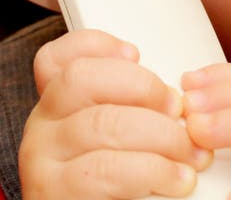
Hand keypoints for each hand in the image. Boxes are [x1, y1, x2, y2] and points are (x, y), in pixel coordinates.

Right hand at [19, 30, 212, 198]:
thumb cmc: (117, 188)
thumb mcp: (118, 138)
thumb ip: (129, 106)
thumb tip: (173, 95)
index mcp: (55, 106)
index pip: (54, 58)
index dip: (95, 45)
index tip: (136, 53)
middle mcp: (41, 127)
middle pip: (81, 78)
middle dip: (143, 86)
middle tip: (180, 109)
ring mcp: (40, 162)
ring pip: (103, 123)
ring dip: (161, 135)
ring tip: (191, 152)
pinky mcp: (52, 195)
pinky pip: (107, 170)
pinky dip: (153, 170)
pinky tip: (177, 179)